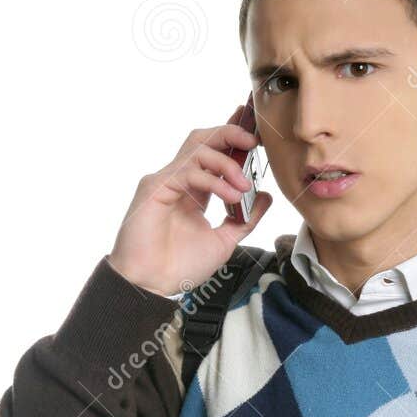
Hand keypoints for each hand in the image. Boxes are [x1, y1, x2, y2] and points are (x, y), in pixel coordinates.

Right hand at [107, 103, 272, 295]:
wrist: (151, 285)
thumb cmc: (179, 266)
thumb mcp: (224, 241)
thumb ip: (245, 218)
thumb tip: (265, 195)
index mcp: (195, 190)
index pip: (215, 153)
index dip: (233, 137)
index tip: (256, 131)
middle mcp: (180, 180)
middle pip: (203, 140)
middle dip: (230, 132)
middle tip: (254, 140)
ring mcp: (166, 181)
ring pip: (197, 149)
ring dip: (227, 162)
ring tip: (245, 184)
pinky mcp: (155, 188)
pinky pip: (188, 172)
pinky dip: (214, 181)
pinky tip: (230, 196)